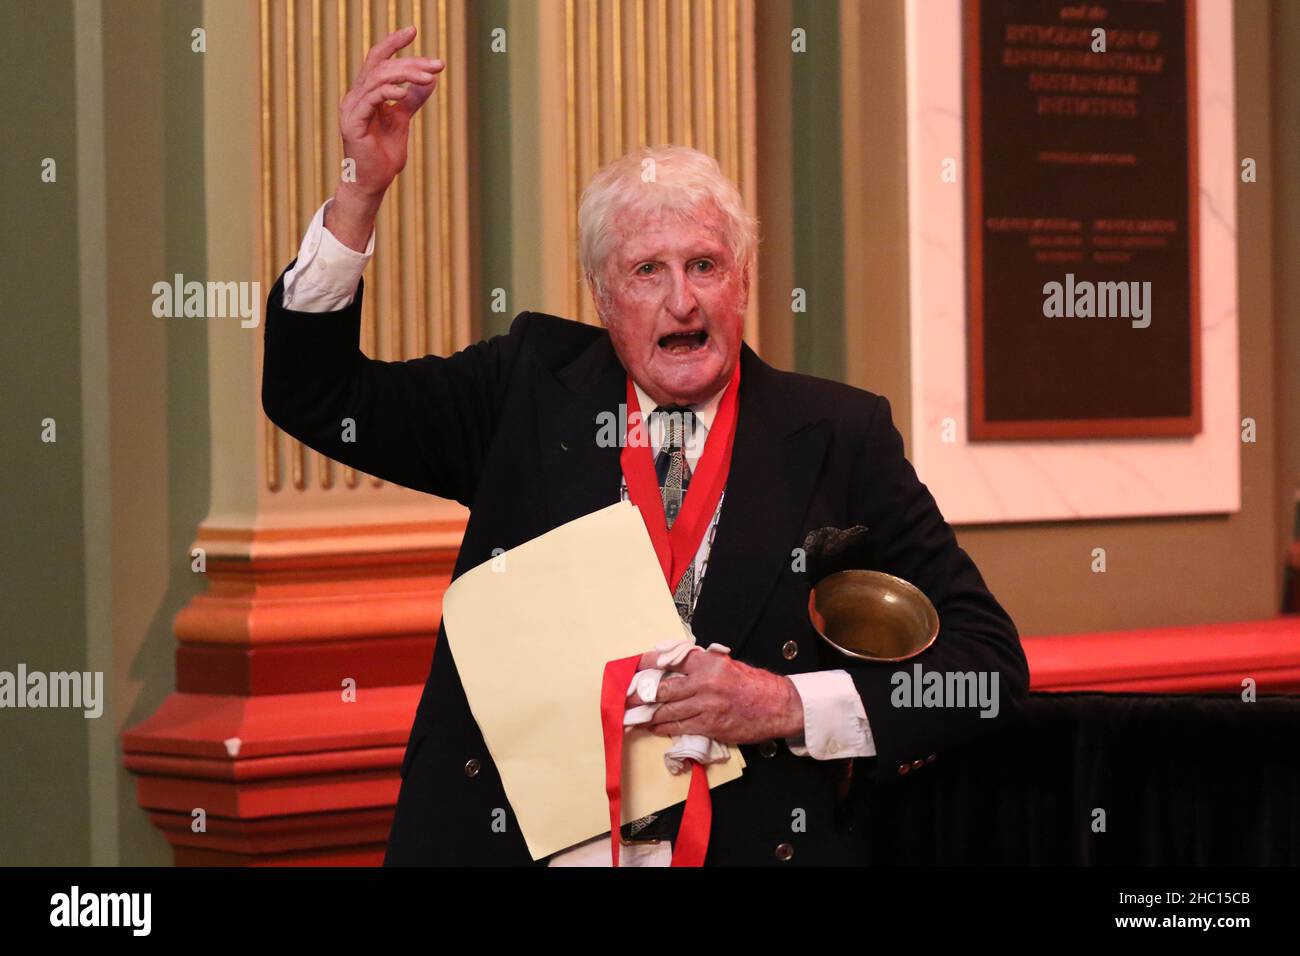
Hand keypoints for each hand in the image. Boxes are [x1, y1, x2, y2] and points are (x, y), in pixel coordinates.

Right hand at [327, 25, 443, 249]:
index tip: (414, 30)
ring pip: (377, 78)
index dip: (394, 43)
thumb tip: (429, 80)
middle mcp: (357, 96)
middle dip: (411, 61)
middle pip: (382, 65)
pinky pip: (370, 99)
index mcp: (366, 93)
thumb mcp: (402, 121)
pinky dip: (388, 92)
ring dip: (405, 74)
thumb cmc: (384, 155)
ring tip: (429, 77)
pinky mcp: (352, 123)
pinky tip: (406, 94)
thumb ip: (412, 100)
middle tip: (437, 65)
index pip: (378, 59)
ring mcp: (353, 108)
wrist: (373, 182)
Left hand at [630, 648, 804, 744]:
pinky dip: (665, 728)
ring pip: (669, 712)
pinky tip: (655, 728)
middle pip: (664, 690)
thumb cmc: (754, 685)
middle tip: (626, 698)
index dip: (650, 663)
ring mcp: (707, 707)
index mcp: (708, 663)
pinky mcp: (711, 726)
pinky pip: (681, 728)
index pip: (672, 659)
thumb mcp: (727, 664)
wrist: (778, 706)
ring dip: (649, 716)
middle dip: (643, 696)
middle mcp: (705, 683)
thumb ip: (702, 665)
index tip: (635, 666)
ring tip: (634, 716)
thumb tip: (677, 667)